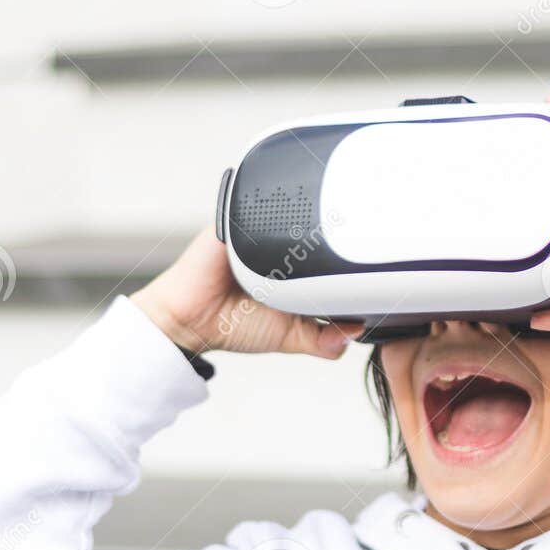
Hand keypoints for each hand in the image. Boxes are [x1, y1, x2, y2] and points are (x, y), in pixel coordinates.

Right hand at [130, 227, 361, 357]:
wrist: (185, 322)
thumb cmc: (230, 324)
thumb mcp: (288, 335)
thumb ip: (322, 339)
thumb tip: (353, 334)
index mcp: (292, 268)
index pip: (325, 255)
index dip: (344, 257)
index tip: (363, 265)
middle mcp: (274, 245)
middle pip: (312, 230)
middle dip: (329, 239)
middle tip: (345, 252)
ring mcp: (253, 232)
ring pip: (289, 217)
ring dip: (301, 228)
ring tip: (312, 245)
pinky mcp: (231, 223)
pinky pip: (254, 210)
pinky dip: (268, 218)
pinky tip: (279, 233)